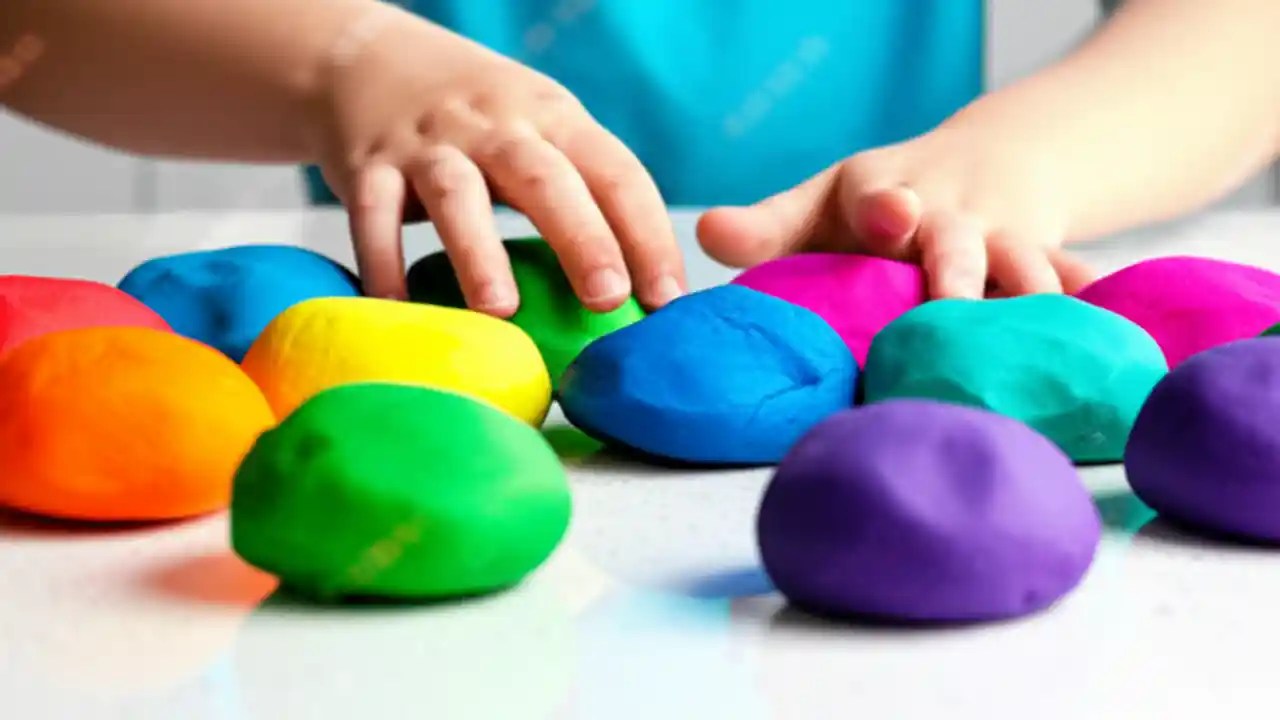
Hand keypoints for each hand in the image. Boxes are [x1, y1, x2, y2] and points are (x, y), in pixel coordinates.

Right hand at [311, 7, 685, 313]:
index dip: (648, 236)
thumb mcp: (541, 131)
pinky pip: (372, 214)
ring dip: (480, 252)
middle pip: (546, 179)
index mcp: (555, 119)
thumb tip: (645, 297)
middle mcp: (496, 125)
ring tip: (500, 310)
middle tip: (607, 299)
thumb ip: (585, 195)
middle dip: (582, 239)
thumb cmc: (479, 123)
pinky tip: (399, 310)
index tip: (669, 300)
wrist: (367, 61)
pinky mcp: (367, 165)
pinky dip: (383, 262)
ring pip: (458, 193)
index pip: (617, 174)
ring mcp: (430, 144)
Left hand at [697, 119, 1095, 298]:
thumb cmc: (879, 202)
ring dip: (1034, 298)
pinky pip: (1081, 284)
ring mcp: (1006, 239)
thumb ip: (767, 229)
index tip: (892, 216)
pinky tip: (1116, 338)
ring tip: (1046, 336)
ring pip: (1027, 268)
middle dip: (958, 269)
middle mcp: (950, 215)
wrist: (985, 166)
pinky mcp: (1051, 263)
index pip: (884, 199)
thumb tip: (703, 236)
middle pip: (958, 242)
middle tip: (952, 302)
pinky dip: (1097, 308)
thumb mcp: (823, 204)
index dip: (889, 209)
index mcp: (886, 196)